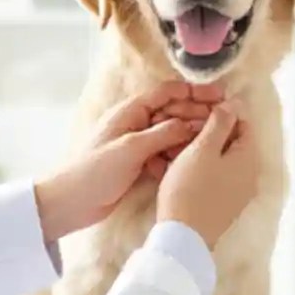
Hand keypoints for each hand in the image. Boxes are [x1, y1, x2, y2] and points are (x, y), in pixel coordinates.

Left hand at [35, 81, 223, 242]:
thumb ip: (163, 133)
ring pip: (171, 133)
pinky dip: (178, 154)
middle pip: (172, 111)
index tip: (219, 95)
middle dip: (198, 113)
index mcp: (130, 112)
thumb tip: (192, 122)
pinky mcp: (138, 164)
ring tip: (214, 140)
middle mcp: (135, 123)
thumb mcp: (132, 148)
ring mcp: (137, 144)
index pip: (167, 93)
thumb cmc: (95, 170)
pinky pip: (165, 153)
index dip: (194, 92)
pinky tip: (192, 160)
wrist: (70, 203)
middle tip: (225, 119)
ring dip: (191, 135)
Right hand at [156, 100, 260, 248]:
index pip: (244, 122)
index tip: (200, 111)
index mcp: (249, 157)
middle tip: (187, 129)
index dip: (223, 112)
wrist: (183, 237)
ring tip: (180, 149)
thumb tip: (235, 103)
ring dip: (205, 151)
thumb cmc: (190, 189)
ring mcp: (239, 192)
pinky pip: (219, 177)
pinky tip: (183, 169)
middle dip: (212, 132)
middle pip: (235, 142)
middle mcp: (251, 175)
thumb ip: (220, 123)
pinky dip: (204, 169)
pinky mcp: (226, 205)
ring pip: (224, 160)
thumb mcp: (202, 148)